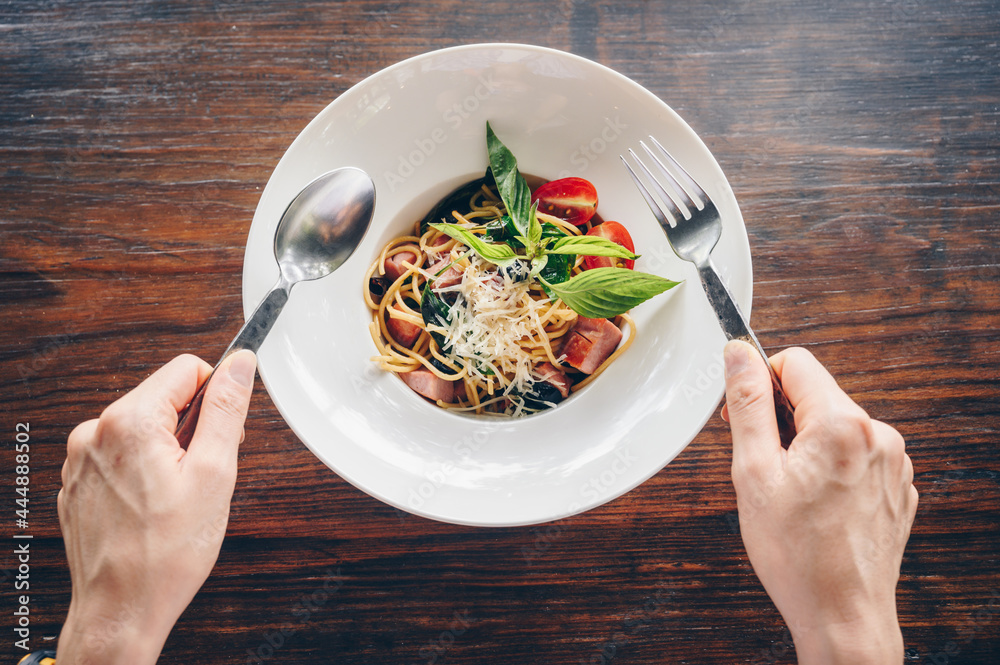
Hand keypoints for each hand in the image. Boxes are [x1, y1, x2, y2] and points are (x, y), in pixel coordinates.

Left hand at [56, 351, 255, 664]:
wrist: (120, 610)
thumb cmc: (166, 554)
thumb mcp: (214, 474)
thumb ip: (226, 409)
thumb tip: (240, 364)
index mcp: (129, 421)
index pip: (187, 369)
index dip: (217, 396)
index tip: (223, 433)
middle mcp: (95, 431)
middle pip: (164, 397)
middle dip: (192, 427)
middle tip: (202, 475)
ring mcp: (81, 458)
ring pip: (144, 427)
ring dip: (169, 451)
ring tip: (176, 498)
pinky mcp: (79, 481)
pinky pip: (122, 454)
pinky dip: (144, 471)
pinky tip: (153, 507)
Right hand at [722, 341, 916, 664]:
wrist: (843, 614)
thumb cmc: (797, 554)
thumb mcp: (753, 472)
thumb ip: (747, 404)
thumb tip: (739, 355)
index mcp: (842, 423)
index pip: (795, 362)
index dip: (760, 382)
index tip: (745, 414)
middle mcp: (879, 435)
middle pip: (816, 394)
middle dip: (782, 418)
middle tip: (762, 463)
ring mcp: (894, 462)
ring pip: (836, 426)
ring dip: (808, 444)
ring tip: (791, 491)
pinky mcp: (898, 486)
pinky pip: (857, 455)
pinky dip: (832, 467)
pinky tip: (816, 503)